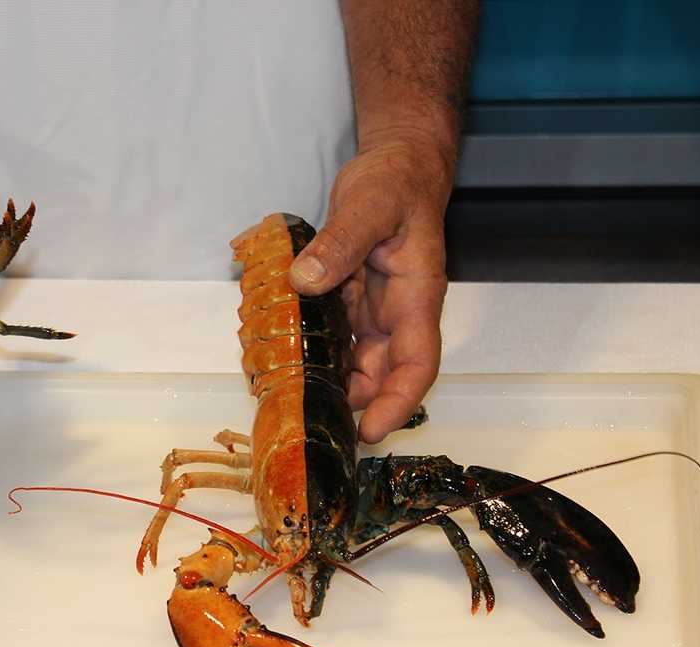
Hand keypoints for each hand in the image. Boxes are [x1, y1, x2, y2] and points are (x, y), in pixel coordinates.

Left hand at [289, 132, 451, 443]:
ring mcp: (374, 307)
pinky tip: (283, 353)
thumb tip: (304, 280)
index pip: (416, 365)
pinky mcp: (351, 297)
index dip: (396, 403)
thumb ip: (339, 242)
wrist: (397, 163)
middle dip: (352, 400)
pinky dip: (313, 347)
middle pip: (381, 372)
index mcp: (415, 297)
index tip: (370, 430)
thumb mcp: (369, 205)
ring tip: (290, 392)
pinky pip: (334, 333)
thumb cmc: (396, 182)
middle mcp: (397, 311)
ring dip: (329, 377)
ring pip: (355, 358)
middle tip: (308, 417)